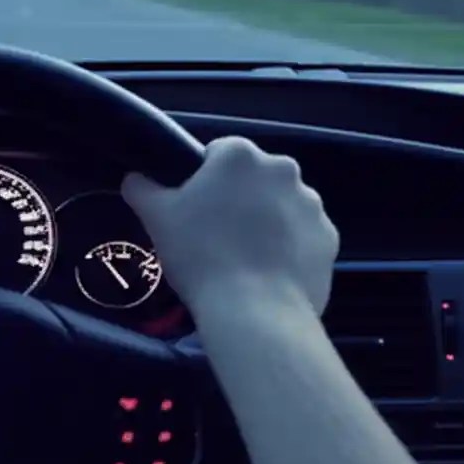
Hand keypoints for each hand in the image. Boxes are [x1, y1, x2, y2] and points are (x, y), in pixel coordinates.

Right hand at [122, 136, 338, 314]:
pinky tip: (269, 273)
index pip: (218, 153)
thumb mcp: (157, 219)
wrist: (254, 310)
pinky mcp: (329, 239)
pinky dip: (290, 249)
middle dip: (239, 198)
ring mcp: (312, 205)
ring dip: (267, 222)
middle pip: (254, 178)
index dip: (203, 179)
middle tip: (217, 234)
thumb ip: (143, 189)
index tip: (195, 209)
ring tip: (245, 259)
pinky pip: (303, 237)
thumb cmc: (200, 254)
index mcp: (240, 155)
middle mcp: (283, 170)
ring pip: (282, 206)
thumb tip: (134, 178)